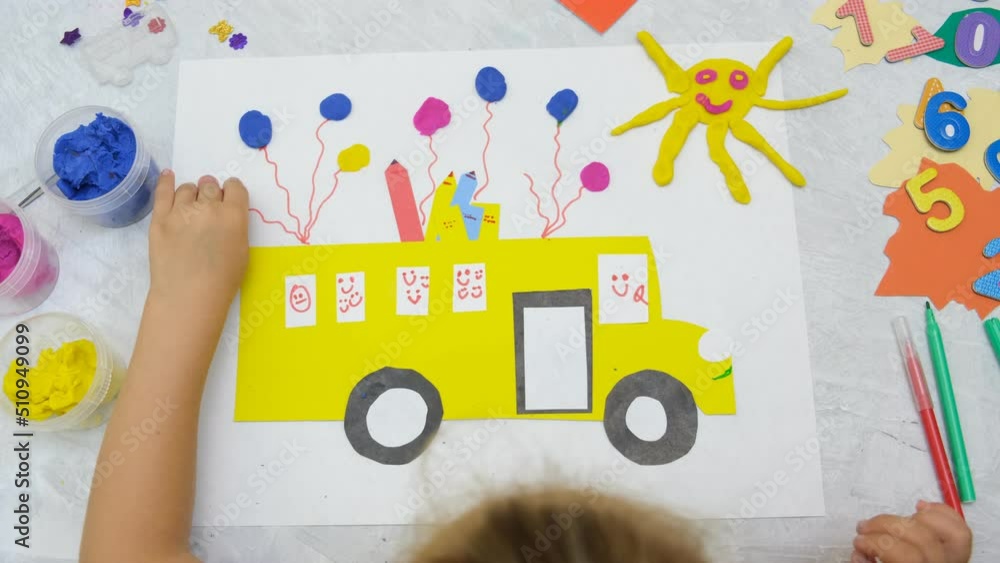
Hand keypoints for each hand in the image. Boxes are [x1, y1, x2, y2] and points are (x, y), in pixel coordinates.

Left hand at [148, 171, 248, 315]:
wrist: (189, 295)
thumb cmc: (222, 280)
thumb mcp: (242, 250)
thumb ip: (235, 225)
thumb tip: (225, 213)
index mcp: (233, 214)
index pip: (235, 187)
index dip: (232, 192)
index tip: (229, 199)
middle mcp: (208, 206)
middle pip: (210, 185)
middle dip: (211, 193)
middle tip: (209, 208)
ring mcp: (181, 210)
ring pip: (187, 188)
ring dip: (192, 194)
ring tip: (191, 207)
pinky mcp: (159, 219)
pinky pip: (163, 192)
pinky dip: (166, 181)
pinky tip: (168, 176)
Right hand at [852, 501, 971, 562]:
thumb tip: (858, 555)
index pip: (908, 557)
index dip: (879, 544)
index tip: (858, 543)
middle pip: (923, 539)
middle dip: (886, 525)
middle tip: (863, 528)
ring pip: (950, 532)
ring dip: (913, 518)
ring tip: (890, 521)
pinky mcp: (957, 555)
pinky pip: (960, 529)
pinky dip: (941, 513)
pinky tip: (919, 509)